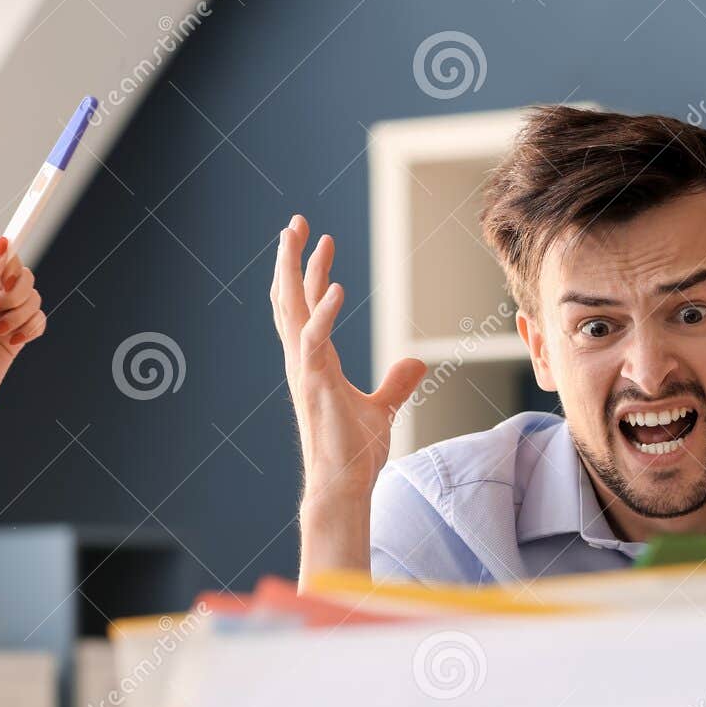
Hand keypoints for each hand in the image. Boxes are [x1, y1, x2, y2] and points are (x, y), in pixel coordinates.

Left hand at [0, 237, 46, 430]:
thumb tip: (3, 242)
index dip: (10, 263)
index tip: (9, 280)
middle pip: (23, 276)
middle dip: (19, 295)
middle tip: (0, 311)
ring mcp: (3, 316)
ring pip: (34, 299)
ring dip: (23, 317)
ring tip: (2, 332)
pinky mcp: (17, 334)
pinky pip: (40, 320)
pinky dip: (32, 331)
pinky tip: (15, 342)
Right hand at [271, 215, 427, 508]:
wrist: (344, 484)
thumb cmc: (355, 452)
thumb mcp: (382, 409)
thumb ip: (396, 384)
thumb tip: (415, 363)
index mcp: (315, 362)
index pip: (306, 307)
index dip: (307, 273)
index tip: (314, 240)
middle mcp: (303, 361)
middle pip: (290, 299)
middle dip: (291, 259)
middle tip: (293, 222)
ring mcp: (305, 371)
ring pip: (293, 311)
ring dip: (296, 273)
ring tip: (303, 238)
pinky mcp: (315, 385)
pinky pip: (314, 341)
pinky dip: (323, 314)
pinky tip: (336, 287)